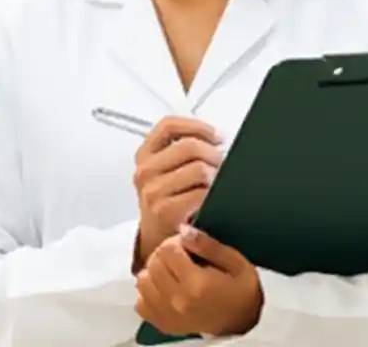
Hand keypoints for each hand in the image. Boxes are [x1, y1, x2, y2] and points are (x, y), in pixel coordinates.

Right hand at [132, 117, 222, 266]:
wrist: (158, 240)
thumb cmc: (169, 203)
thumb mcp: (165, 171)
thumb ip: (182, 151)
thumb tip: (219, 138)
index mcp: (144, 155)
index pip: (168, 126)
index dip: (197, 126)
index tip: (217, 136)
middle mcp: (145, 171)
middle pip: (190, 146)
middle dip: (215, 154)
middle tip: (224, 166)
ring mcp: (153, 192)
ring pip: (199, 169)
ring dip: (217, 176)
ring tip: (219, 185)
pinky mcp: (165, 211)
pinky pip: (202, 193)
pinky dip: (214, 196)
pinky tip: (214, 200)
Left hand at [134, 226, 262, 336]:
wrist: (242, 322)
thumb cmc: (241, 291)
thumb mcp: (236, 263)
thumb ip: (208, 245)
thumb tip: (183, 230)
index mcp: (197, 284)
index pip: (167, 249)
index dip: (176, 242)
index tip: (187, 245)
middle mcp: (178, 301)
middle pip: (153, 263)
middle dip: (165, 254)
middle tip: (181, 257)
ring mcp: (168, 315)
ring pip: (142, 280)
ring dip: (154, 272)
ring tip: (172, 272)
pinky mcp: (162, 324)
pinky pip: (140, 302)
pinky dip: (149, 293)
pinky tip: (165, 289)